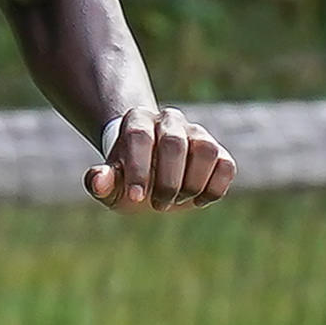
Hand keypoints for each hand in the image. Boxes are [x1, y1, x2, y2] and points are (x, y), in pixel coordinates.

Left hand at [86, 106, 235, 213]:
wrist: (150, 176)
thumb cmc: (127, 179)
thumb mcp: (110, 185)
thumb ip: (100, 182)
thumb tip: (99, 180)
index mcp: (138, 121)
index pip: (140, 136)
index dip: (138, 168)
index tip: (135, 198)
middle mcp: (170, 120)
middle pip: (174, 142)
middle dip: (167, 181)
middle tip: (158, 205)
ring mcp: (197, 134)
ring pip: (206, 150)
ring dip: (192, 184)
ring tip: (178, 200)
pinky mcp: (219, 153)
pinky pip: (226, 166)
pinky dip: (214, 188)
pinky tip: (198, 200)